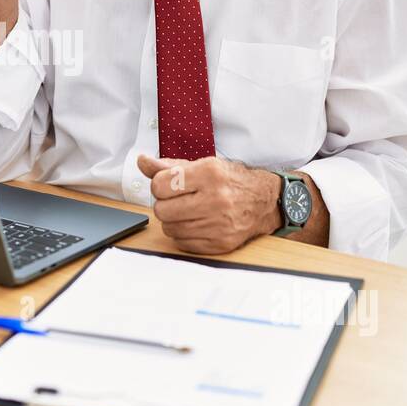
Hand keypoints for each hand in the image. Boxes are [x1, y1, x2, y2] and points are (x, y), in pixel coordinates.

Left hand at [137, 155, 282, 254]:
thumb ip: (169, 166)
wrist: (264, 201)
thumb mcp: (203, 165)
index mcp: (209, 173)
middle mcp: (216, 199)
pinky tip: (195, 224)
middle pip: (162, 210)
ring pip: (169, 228)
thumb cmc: (229, 180)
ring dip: (173, 220)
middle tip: (177, 200)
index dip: (159, 185)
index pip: (160, 185)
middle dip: (164, 204)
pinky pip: (182, 243)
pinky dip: (183, 234)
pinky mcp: (220, 243)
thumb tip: (142, 162)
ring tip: (187, 211)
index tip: (169, 185)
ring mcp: (219, 224)